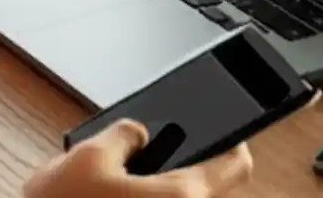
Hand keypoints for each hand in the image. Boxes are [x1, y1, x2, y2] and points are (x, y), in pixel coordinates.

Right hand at [23, 120, 252, 197]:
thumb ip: (123, 134)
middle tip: (150, 154)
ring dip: (153, 190)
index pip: (235, 164)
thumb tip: (137, 134)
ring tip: (115, 181)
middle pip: (202, 186)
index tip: (223, 130)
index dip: (231, 140)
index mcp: (180, 197)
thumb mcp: (87, 156)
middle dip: (177, 166)